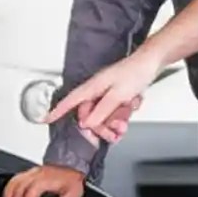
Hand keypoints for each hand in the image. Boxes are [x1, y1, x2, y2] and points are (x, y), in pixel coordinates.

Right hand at [3, 164, 85, 196]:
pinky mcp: (23, 177)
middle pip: (17, 188)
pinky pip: (10, 185)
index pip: (31, 190)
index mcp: (45, 177)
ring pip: (11, 186)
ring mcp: (27, 175)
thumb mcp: (75, 189)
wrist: (69, 169)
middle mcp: (34, 174)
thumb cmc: (70, 181)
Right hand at [45, 49, 163, 134]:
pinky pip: (115, 112)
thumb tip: (86, 123)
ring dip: (115, 122)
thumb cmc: (135, 72)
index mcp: (93, 87)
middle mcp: (98, 90)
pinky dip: (123, 115)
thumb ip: (102, 110)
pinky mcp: (117, 96)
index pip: (71, 101)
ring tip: (124, 123)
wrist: (151, 64)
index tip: (46, 119)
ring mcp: (108, 93)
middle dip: (102, 126)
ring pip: (104, 116)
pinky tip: (130, 109)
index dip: (58, 110)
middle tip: (113, 132)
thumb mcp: (117, 95)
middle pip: (90, 116)